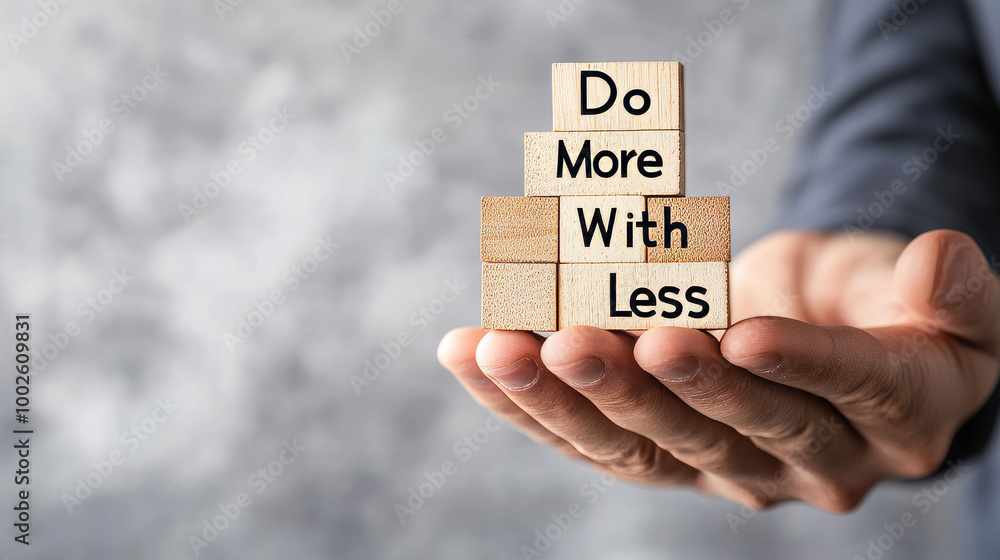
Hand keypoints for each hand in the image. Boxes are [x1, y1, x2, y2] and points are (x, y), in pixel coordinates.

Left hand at [437, 230, 999, 510]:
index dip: (794, 363)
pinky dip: (527, 401)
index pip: (842, 391)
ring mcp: (723, 468)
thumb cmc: (890, 309)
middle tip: (583, 340)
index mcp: (890, 419)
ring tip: (502, 348)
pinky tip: (472, 353)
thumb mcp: (948, 300)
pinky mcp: (662, 456)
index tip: (736, 328)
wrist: (840, 340)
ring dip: (565, 398)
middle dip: (650, 385)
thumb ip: (951, 294)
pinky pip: (591, 440)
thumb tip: (939, 262)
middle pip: (724, 430)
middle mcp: (805, 463)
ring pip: (641, 444)